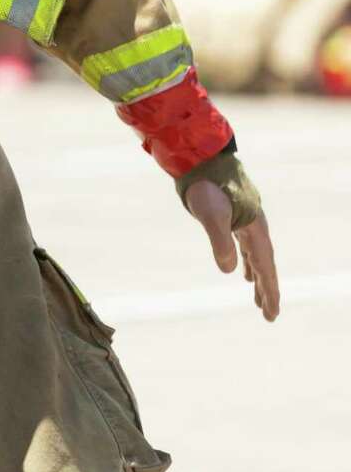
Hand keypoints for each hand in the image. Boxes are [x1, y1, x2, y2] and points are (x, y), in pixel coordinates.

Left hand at [185, 179, 279, 321]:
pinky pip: (246, 244)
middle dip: (267, 288)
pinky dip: (247, 258)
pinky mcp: (234, 214)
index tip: (271, 315)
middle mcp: (254, 225)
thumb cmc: (205, 185)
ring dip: (258, 275)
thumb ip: (221, 242)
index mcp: (254, 228)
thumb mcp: (211, 215)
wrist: (200, 157)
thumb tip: (229, 271)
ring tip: (258, 295)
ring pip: (255, 254)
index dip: (270, 291)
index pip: (265, 267)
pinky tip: (241, 266)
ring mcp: (245, 219)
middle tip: (268, 313)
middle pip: (264, 263)